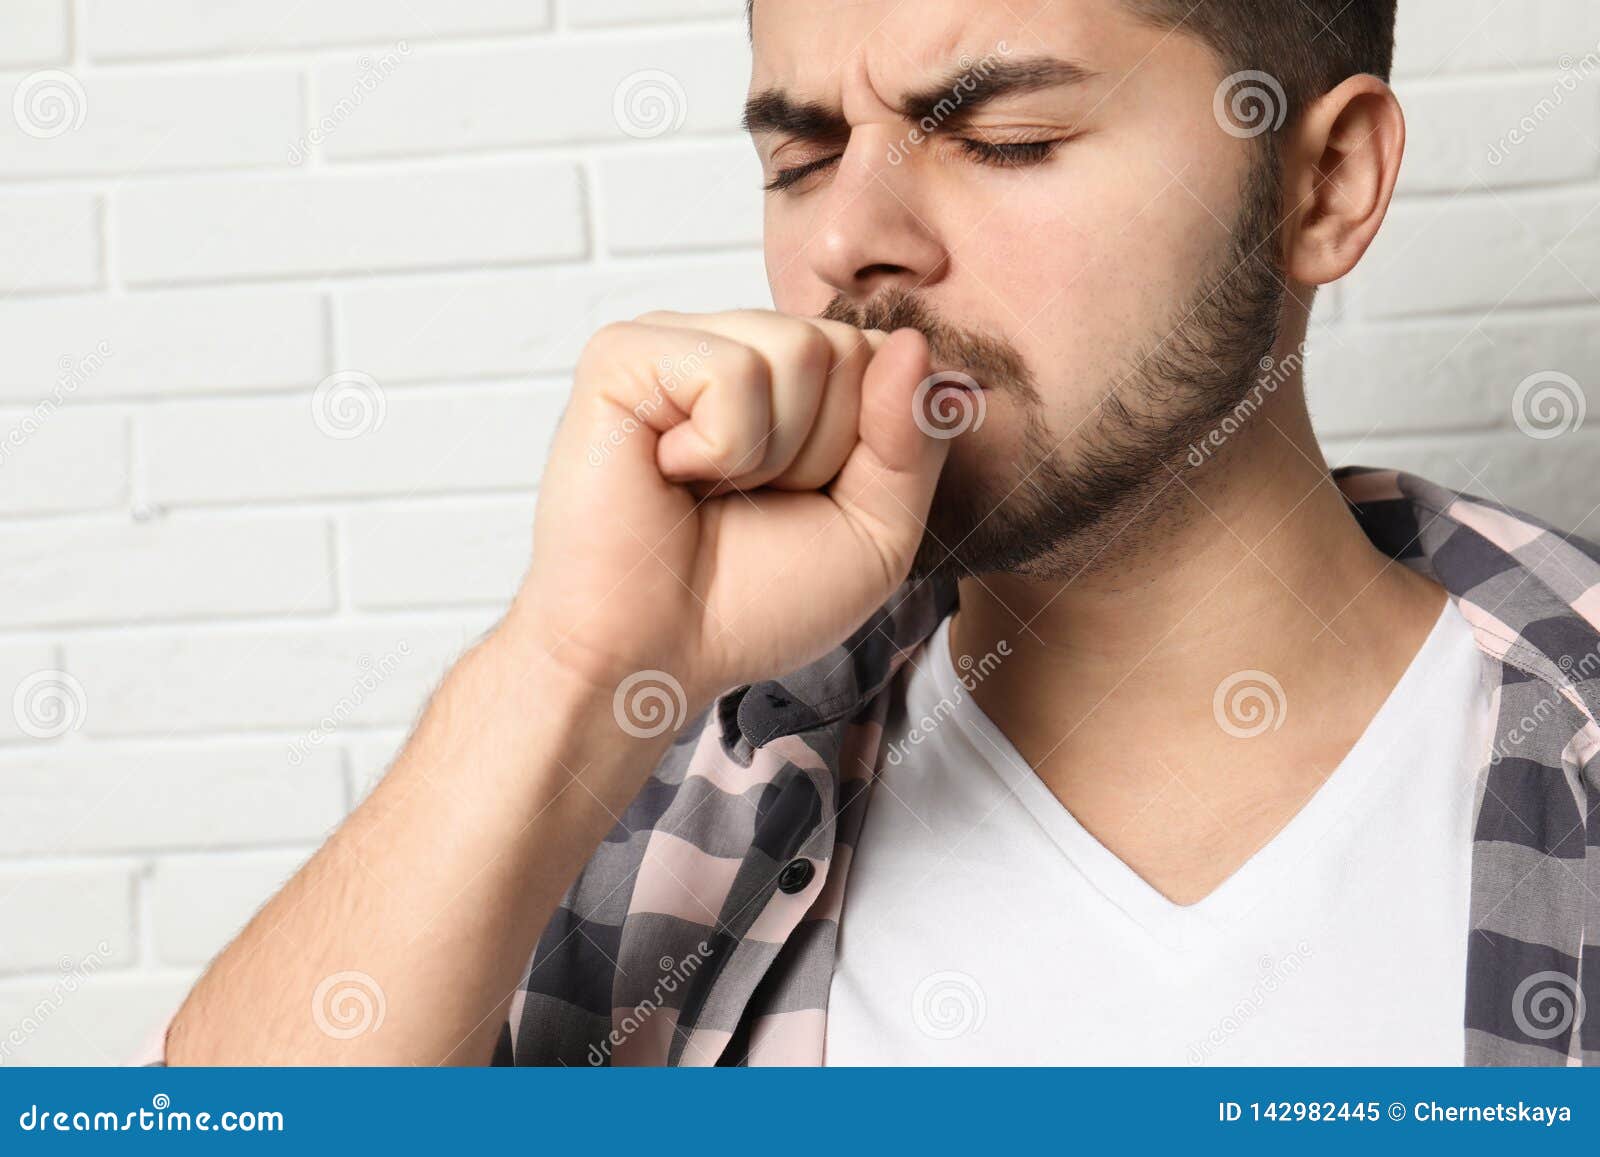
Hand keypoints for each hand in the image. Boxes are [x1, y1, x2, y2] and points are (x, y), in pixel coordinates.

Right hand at [511, 310, 950, 722]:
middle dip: (819, 451)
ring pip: (799, 349)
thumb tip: (911, 343)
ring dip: (770, 454)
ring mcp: (673, 341)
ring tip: (709, 489)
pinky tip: (669, 474)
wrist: (652, 655)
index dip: (867, 447)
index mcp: (784, 377)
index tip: (801, 502)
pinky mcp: (621, 355)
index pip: (880, 356)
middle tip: (746, 501)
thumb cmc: (750, 601)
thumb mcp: (876, 532)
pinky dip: (720, 448)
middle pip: (844, 346)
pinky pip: (732, 370)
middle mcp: (729, 344)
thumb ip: (914, 442)